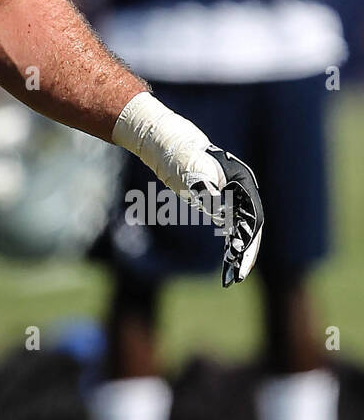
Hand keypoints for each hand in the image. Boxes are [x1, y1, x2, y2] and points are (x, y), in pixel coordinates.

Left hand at [113, 93, 263, 286]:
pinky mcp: (220, 203)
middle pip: (250, 227)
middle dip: (245, 253)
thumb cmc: (179, 154)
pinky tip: (226, 263)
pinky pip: (231, 228)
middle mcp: (242, 190)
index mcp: (241, 181)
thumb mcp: (192, 171)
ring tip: (231, 278)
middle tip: (236, 277)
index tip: (240, 260)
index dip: (249, 241)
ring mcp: (233, 196)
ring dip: (238, 253)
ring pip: (241, 230)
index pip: (253, 217)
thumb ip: (207, 189)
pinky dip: (229, 245)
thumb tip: (221, 211)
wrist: (166, 142)